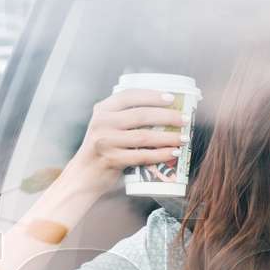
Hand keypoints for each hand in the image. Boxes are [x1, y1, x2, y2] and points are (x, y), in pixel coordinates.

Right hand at [63, 88, 186, 193]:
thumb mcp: (107, 126)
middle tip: (185, 119)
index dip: (152, 95)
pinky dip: (160, 154)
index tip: (172, 98)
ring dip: (168, 137)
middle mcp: (102, 122)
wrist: (84, 174)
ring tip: (184, 137)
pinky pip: (142, 156)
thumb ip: (125, 116)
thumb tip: (164, 109)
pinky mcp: (111, 160)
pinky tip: (173, 153)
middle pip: (140, 115)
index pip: (129, 96)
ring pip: (143, 136)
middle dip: (167, 116)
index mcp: (102, 109)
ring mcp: (105, 141)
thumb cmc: (104, 147)